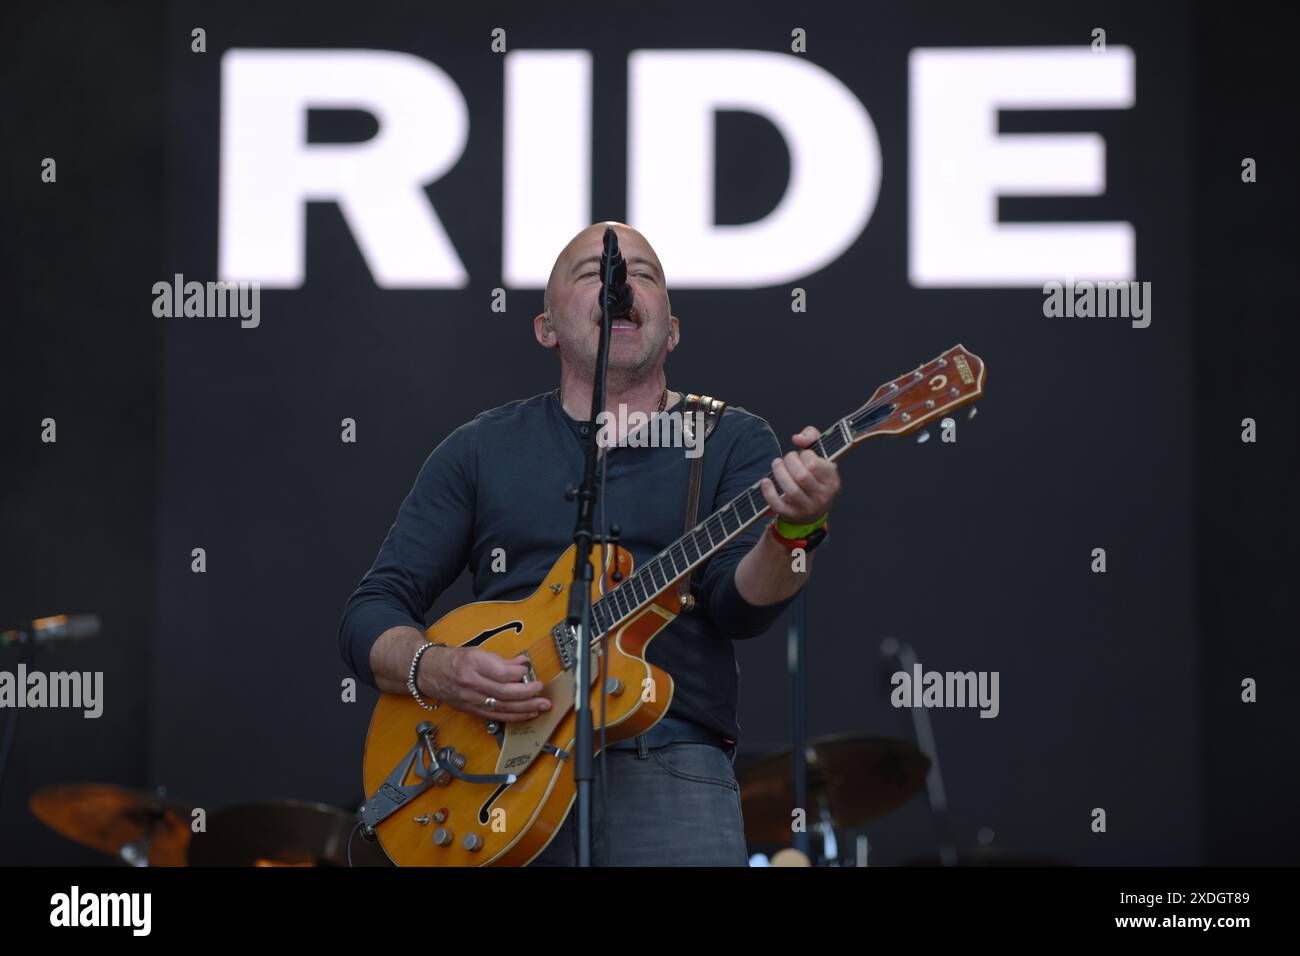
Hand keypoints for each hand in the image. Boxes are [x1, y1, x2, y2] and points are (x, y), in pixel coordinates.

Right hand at [419, 646, 551, 722]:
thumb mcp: (476, 652)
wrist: (428, 672)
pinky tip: (526, 714)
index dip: (518, 673)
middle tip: (540, 690)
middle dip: (526, 694)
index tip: (528, 671)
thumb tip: (523, 663)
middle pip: (503, 692)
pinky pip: (495, 716)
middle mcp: (470, 682)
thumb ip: (501, 660)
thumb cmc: (452, 659)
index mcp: (472, 663)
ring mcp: (470, 699)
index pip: (500, 672)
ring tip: (541, 706)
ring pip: (501, 707)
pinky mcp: (470, 710)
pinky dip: (513, 716)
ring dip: (524, 708)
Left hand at [758, 426, 841, 524]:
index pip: (815, 464)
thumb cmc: (815, 477)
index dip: (804, 455)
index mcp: (832, 480)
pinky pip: (778, 505)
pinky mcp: (792, 515)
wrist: (813, 511)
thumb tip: (797, 438)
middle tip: (786, 459)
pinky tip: (765, 481)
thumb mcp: (820, 456)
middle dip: (789, 462)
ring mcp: (807, 507)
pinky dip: (769, 492)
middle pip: (801, 476)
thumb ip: (812, 437)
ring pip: (791, 490)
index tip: (801, 455)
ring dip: (779, 473)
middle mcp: (822, 495)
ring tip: (776, 464)